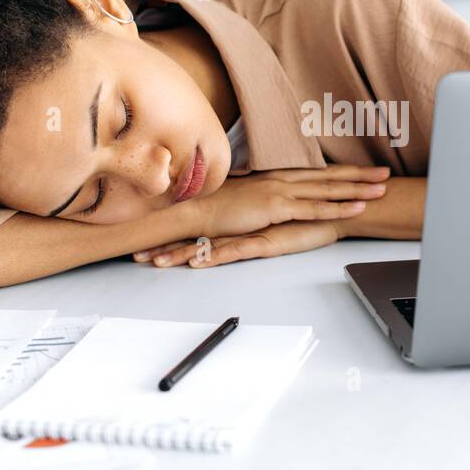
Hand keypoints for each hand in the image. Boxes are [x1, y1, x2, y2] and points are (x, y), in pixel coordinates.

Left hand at [136, 219, 342, 268]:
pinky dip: (214, 258)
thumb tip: (236, 217)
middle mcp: (237, 222)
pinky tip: (197, 263)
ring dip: (180, 254)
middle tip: (133, 256)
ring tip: (155, 264)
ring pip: (207, 245)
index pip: (196, 226)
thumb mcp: (272, 213)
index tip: (143, 241)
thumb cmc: (305, 210)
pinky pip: (235, 251)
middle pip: (193, 235)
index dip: (168, 232)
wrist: (335, 205)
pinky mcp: (265, 241)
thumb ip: (252, 214)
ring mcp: (249, 231)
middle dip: (162, 246)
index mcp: (236, 216)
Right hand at [189, 164, 389, 238]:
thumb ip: (271, 196)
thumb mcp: (251, 196)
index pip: (319, 172)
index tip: (367, 170)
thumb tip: (285, 200)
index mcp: (279, 176)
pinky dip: (337, 208)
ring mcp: (281, 191)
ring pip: (327, 190)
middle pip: (329, 176)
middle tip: (386, 175)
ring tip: (381, 190)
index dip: (345, 171)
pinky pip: (313, 209)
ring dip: (356, 190)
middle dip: (360, 176)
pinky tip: (355, 208)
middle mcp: (284, 179)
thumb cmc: (220, 205)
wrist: (197, 208)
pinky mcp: (276, 207)